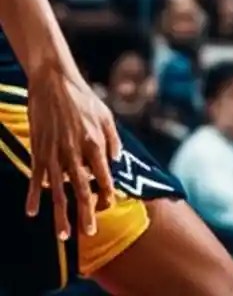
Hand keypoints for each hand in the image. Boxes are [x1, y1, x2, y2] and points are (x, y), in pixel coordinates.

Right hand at [25, 65, 121, 240]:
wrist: (54, 83)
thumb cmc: (84, 99)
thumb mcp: (107, 116)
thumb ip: (114, 140)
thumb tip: (116, 161)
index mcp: (96, 143)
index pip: (104, 177)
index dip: (106, 195)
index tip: (107, 208)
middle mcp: (76, 152)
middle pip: (83, 190)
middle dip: (87, 214)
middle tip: (90, 233)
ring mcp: (55, 153)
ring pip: (59, 191)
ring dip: (61, 214)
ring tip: (64, 235)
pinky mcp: (38, 150)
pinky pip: (36, 178)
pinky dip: (34, 196)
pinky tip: (32, 212)